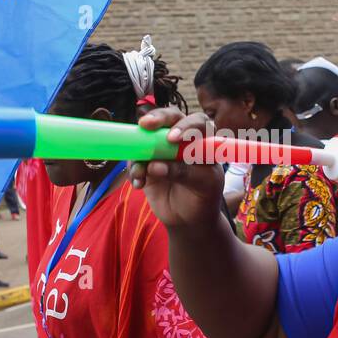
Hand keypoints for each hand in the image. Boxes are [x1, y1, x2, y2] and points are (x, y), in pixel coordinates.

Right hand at [131, 109, 224, 231]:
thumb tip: (155, 165)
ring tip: (141, 174)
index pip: (198, 123)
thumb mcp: (202, 186)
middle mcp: (182, 140)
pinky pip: (135, 160)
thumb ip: (183, 172)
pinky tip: (139, 184)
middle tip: (145, 125)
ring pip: (146, 137)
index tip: (173, 138)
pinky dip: (134, 170)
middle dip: (157, 119)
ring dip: (139, 152)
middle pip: (169, 119)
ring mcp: (162, 150)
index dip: (186, 126)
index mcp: (202, 142)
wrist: (189, 218)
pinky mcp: (147, 164)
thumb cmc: (203, 197)